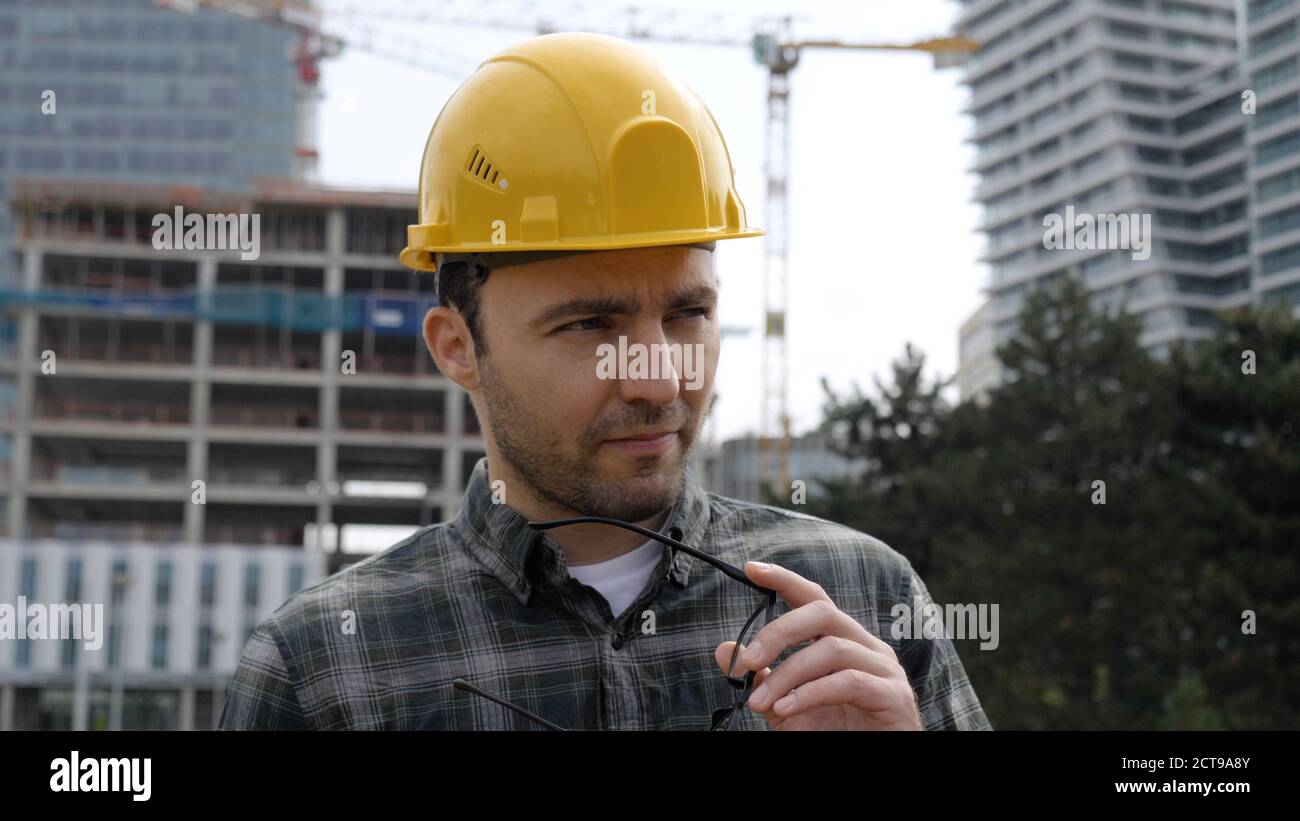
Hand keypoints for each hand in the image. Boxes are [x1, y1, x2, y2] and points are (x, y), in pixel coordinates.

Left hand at [713, 560, 921, 730]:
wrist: (874, 765)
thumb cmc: (834, 733)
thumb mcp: (785, 705)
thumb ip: (761, 678)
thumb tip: (723, 649)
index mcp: (843, 641)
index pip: (814, 599)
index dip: (785, 580)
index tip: (751, 570)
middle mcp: (867, 647)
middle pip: (822, 613)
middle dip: (779, 632)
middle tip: (747, 661)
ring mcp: (885, 669)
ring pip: (831, 649)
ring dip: (787, 674)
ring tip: (760, 703)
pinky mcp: (893, 696)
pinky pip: (848, 682)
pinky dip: (810, 694)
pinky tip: (785, 709)